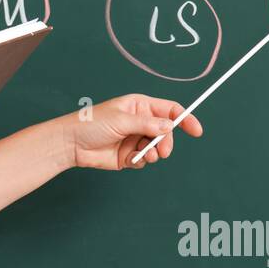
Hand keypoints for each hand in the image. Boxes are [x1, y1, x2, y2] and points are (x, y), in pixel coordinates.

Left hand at [66, 93, 202, 170]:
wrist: (72, 144)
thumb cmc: (92, 124)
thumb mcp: (122, 120)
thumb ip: (148, 124)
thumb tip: (170, 126)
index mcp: (139, 106)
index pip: (169, 110)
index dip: (184, 118)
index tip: (196, 131)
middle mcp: (140, 121)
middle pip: (166, 132)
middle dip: (166, 142)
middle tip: (162, 151)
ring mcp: (135, 138)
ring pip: (157, 148)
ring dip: (154, 153)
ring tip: (143, 156)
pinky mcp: (129, 155)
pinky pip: (145, 159)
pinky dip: (141, 161)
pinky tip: (130, 160)